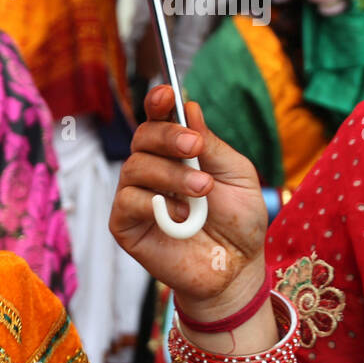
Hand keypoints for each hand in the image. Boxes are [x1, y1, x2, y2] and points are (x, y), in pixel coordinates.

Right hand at [110, 85, 268, 321]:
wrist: (236, 268)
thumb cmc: (238, 221)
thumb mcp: (236, 175)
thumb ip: (211, 144)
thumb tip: (189, 107)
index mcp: (176, 153)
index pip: (157, 120)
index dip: (157, 103)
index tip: (166, 94)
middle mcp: (151, 170)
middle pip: (142, 137)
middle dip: (167, 137)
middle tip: (194, 148)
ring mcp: (135, 196)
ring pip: (135, 167)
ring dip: (171, 175)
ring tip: (202, 191)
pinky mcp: (125, 224)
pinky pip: (128, 201)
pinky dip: (155, 204)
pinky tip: (179, 215)